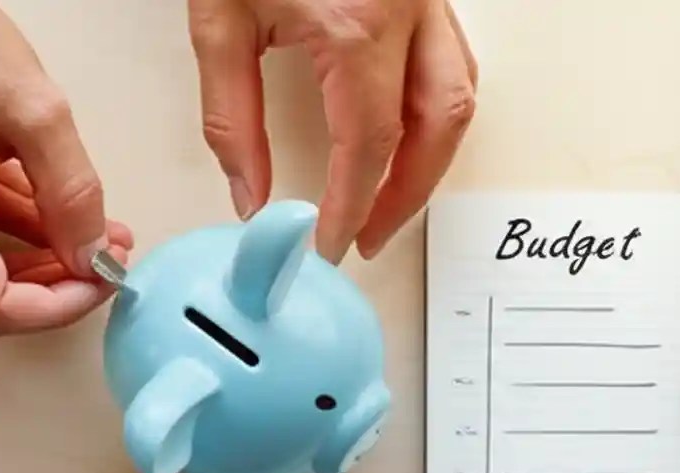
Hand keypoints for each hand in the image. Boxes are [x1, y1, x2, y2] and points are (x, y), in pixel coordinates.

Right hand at [0, 0, 130, 343]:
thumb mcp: (37, 112)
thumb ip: (73, 192)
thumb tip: (96, 256)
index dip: (60, 307)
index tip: (105, 278)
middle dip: (54, 291)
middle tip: (108, 260)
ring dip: (43, 267)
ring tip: (105, 236)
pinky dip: (18, 241)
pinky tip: (66, 218)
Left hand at [188, 0, 477, 261]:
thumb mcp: (219, 18)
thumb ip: (231, 117)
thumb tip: (252, 190)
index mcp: (357, 23)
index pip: (368, 146)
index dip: (354, 206)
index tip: (333, 242)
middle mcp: (408, 10)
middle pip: (435, 131)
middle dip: (405, 196)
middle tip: (369, 233)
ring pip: (460, 99)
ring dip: (431, 160)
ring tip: (392, 198)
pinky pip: (456, 64)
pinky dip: (439, 113)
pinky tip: (412, 134)